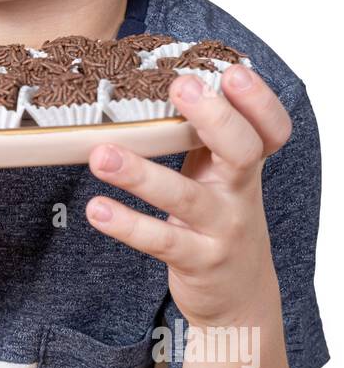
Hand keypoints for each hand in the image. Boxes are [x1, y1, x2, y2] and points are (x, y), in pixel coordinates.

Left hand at [85, 66, 292, 326]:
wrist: (238, 296)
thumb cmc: (218, 219)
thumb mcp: (221, 177)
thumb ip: (202, 136)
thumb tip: (151, 80)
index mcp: (246, 164)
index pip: (269, 128)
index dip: (259, 100)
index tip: (232, 71)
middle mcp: (240, 192)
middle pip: (242, 150)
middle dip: (214, 117)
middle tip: (180, 86)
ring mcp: (221, 229)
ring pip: (185, 197)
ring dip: (141, 175)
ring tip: (101, 156)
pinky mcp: (198, 261)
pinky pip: (162, 241)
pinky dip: (128, 224)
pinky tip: (97, 209)